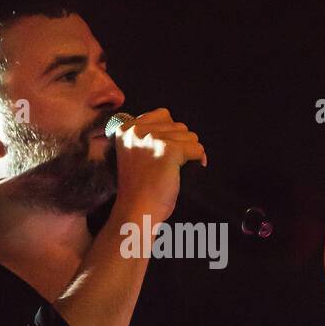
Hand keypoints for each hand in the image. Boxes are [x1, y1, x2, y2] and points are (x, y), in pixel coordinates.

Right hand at [112, 107, 206, 221]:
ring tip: (175, 171)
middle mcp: (137, 129)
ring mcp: (152, 138)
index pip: (163, 114)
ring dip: (190, 153)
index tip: (166, 154)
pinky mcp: (168, 149)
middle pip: (178, 125)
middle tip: (171, 166)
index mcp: (126, 128)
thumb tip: (184, 130)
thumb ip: (150, 136)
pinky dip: (198, 160)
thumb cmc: (139, 189)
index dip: (171, 134)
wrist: (136, 211)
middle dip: (182, 144)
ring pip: (190, 136)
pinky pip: (197, 149)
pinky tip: (187, 172)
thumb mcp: (137, 154)